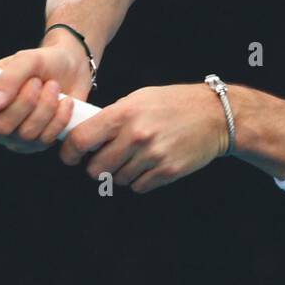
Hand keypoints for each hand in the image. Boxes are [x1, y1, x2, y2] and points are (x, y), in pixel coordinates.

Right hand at [0, 44, 89, 153]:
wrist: (70, 68)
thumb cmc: (42, 61)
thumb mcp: (26, 60)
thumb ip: (9, 78)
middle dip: (25, 103)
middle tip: (37, 81)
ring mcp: (10, 136)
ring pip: (24, 135)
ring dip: (45, 107)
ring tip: (53, 87)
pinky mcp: (32, 144)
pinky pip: (43, 141)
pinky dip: (58, 119)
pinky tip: (64, 103)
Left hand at [60, 84, 227, 191]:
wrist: (214, 115)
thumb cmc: (174, 103)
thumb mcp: (139, 98)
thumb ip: (113, 115)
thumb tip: (85, 133)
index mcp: (124, 113)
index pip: (82, 140)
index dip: (69, 152)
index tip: (70, 156)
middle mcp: (136, 135)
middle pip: (96, 168)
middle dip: (96, 167)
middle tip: (104, 159)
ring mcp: (152, 155)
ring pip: (117, 180)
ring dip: (119, 173)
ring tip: (133, 157)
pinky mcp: (167, 171)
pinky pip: (138, 187)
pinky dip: (138, 180)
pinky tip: (148, 164)